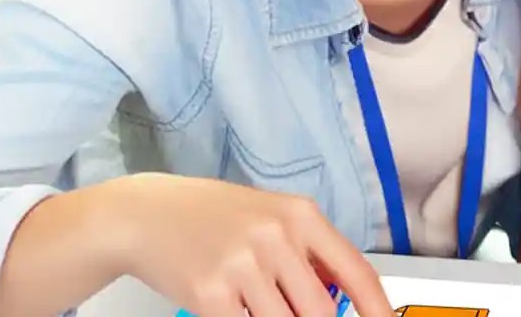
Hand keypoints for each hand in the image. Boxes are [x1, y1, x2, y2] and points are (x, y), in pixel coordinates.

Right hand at [106, 173, 392, 316]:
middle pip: (322, 311)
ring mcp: (243, 266)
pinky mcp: (210, 294)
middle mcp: (276, 236)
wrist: (144, 214)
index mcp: (300, 214)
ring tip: (257, 304)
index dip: (376, 309)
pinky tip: (238, 311)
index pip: (356, 271)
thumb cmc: (208, 214)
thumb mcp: (270, 216)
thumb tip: (342, 296)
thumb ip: (308, 253)